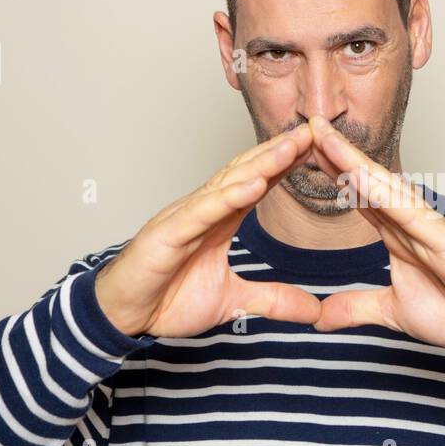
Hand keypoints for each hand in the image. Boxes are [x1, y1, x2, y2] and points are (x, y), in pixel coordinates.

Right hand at [93, 124, 322, 337]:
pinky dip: (226, 197)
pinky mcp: (168, 234)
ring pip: (227, 185)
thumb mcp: (234, 302)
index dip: (286, 165)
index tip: (319, 146)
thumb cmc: (166, 297)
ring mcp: (185, 218)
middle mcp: (204, 211)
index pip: (258, 184)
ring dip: (260, 164)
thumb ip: (273, 300)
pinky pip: (201, 212)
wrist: (125, 315)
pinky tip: (253, 184)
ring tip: (291, 146)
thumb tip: (314, 310)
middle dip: (280, 152)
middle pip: (247, 173)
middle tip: (313, 129)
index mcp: (220, 220)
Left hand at [304, 115, 444, 349]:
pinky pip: (407, 210)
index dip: (332, 173)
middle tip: (307, 123)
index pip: (358, 195)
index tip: (301, 152)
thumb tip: (319, 318)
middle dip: (336, 153)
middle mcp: (409, 221)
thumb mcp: (392, 312)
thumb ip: (355, 308)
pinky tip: (358, 173)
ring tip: (323, 134)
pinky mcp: (442, 238)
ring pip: (382, 186)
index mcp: (397, 234)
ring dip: (352, 160)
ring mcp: (426, 226)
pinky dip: (382, 191)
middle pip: (365, 180)